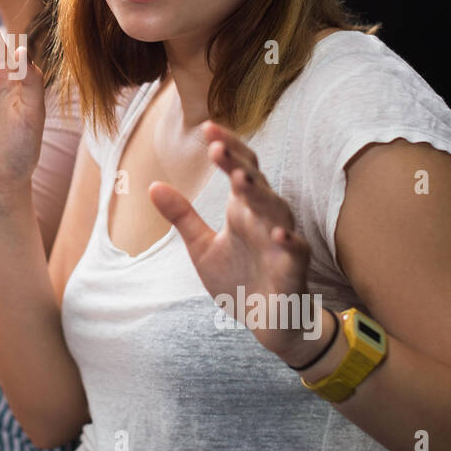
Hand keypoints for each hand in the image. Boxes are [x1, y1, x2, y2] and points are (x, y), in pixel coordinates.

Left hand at [149, 121, 315, 363]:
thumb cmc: (238, 279)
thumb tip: (153, 186)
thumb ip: (182, 216)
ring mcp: (281, 242)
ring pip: (277, 211)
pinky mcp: (293, 269)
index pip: (239, 168)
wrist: (267, 323)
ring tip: (240, 180)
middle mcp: (264, 219)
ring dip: (260, 195)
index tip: (207, 128)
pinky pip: (297, 251)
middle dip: (238, 164)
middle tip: (217, 147)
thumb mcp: (201, 248)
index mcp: (243, 209)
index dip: (227, 148)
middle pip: (256, 184)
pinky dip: (290, 241)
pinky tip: (278, 233)